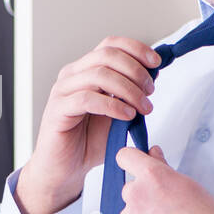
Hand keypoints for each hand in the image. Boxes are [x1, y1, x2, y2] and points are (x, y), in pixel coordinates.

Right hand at [15, 36, 160, 213]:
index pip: (110, 44)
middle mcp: (72, 75)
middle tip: (150, 91)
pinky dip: (112, 105)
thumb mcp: (117, 112)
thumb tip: (153, 76)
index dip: (136, 49)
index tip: (156, 63)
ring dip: (128, 89)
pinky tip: (127, 115)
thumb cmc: (89, 142)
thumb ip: (129, 93)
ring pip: (99, 75)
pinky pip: (87, 99)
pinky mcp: (57, 110)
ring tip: (143, 107)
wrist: (66, 169)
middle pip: (107, 55)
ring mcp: (62, 91)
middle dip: (135, 71)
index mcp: (85, 70)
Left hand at [118, 146, 213, 213]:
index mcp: (152, 177)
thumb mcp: (190, 186)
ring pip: (130, 213)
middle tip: (166, 208)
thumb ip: (164, 169)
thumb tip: (154, 156)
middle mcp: (137, 195)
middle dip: (144, 196)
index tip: (135, 165)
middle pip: (131, 189)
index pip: (126, 156)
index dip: (132, 160)